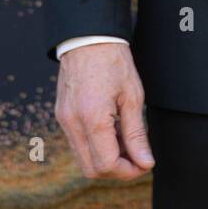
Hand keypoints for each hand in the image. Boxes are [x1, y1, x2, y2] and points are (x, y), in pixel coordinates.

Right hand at [55, 42, 153, 180]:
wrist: (88, 37)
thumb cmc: (114, 61)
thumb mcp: (133, 96)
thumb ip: (136, 134)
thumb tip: (145, 162)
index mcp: (92, 117)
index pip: (107, 164)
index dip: (128, 171)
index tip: (145, 163)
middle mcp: (73, 123)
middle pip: (92, 169)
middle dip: (116, 171)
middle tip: (138, 158)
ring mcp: (64, 120)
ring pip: (83, 159)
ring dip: (105, 160)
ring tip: (127, 144)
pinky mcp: (62, 115)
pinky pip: (77, 144)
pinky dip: (95, 147)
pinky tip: (112, 134)